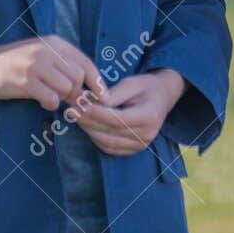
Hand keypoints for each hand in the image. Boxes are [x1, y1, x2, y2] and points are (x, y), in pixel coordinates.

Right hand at [0, 35, 105, 111]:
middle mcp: (48, 51)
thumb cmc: (18, 63)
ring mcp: (36, 65)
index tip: (103, 97)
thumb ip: (64, 68)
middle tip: (67, 99)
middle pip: (79, 77)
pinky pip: (51, 98)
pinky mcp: (26, 81)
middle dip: (76, 92)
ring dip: (62, 98)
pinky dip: (50, 104)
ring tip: (50, 96)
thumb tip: (88, 92)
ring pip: (67, 88)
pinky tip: (40, 100)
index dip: (98, 82)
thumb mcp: (43, 56)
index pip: (86, 62)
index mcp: (56, 43)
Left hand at [68, 69, 185, 155]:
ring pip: (107, 142)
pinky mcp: (134, 150)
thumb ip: (114, 93)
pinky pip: (110, 148)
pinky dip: (96, 138)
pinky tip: (87, 125)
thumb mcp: (133, 82)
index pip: (117, 118)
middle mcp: (147, 134)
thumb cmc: (147, 86)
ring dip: (89, 130)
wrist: (163, 97)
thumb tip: (95, 103)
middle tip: (71, 110)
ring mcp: (141, 145)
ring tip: (75, 116)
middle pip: (110, 132)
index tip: (78, 105)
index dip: (96, 113)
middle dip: (88, 121)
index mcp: (149, 115)